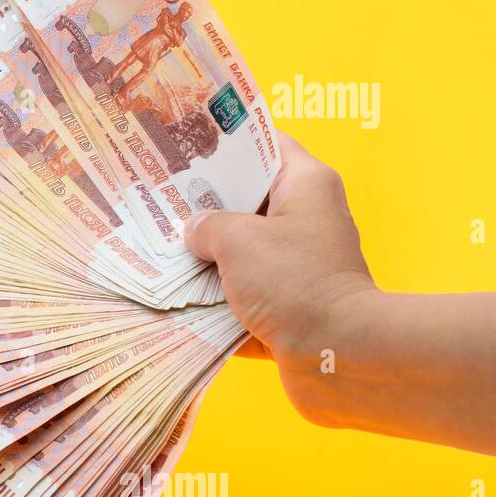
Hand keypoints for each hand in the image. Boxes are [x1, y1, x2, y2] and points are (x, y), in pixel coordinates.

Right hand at [184, 132, 378, 427]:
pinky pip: (245, 291)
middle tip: (159, 198)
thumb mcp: (237, 241)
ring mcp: (298, 263)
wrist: (338, 353)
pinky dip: (217, 296)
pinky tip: (175, 296)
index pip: (267, 145)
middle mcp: (307, 219)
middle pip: (249, 199)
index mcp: (306, 185)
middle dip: (205, 203)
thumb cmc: (293, 282)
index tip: (187, 146)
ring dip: (207, 254)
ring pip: (243, 249)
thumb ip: (207, 226)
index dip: (228, 143)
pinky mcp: (291, 302)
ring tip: (157, 246)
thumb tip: (196, 232)